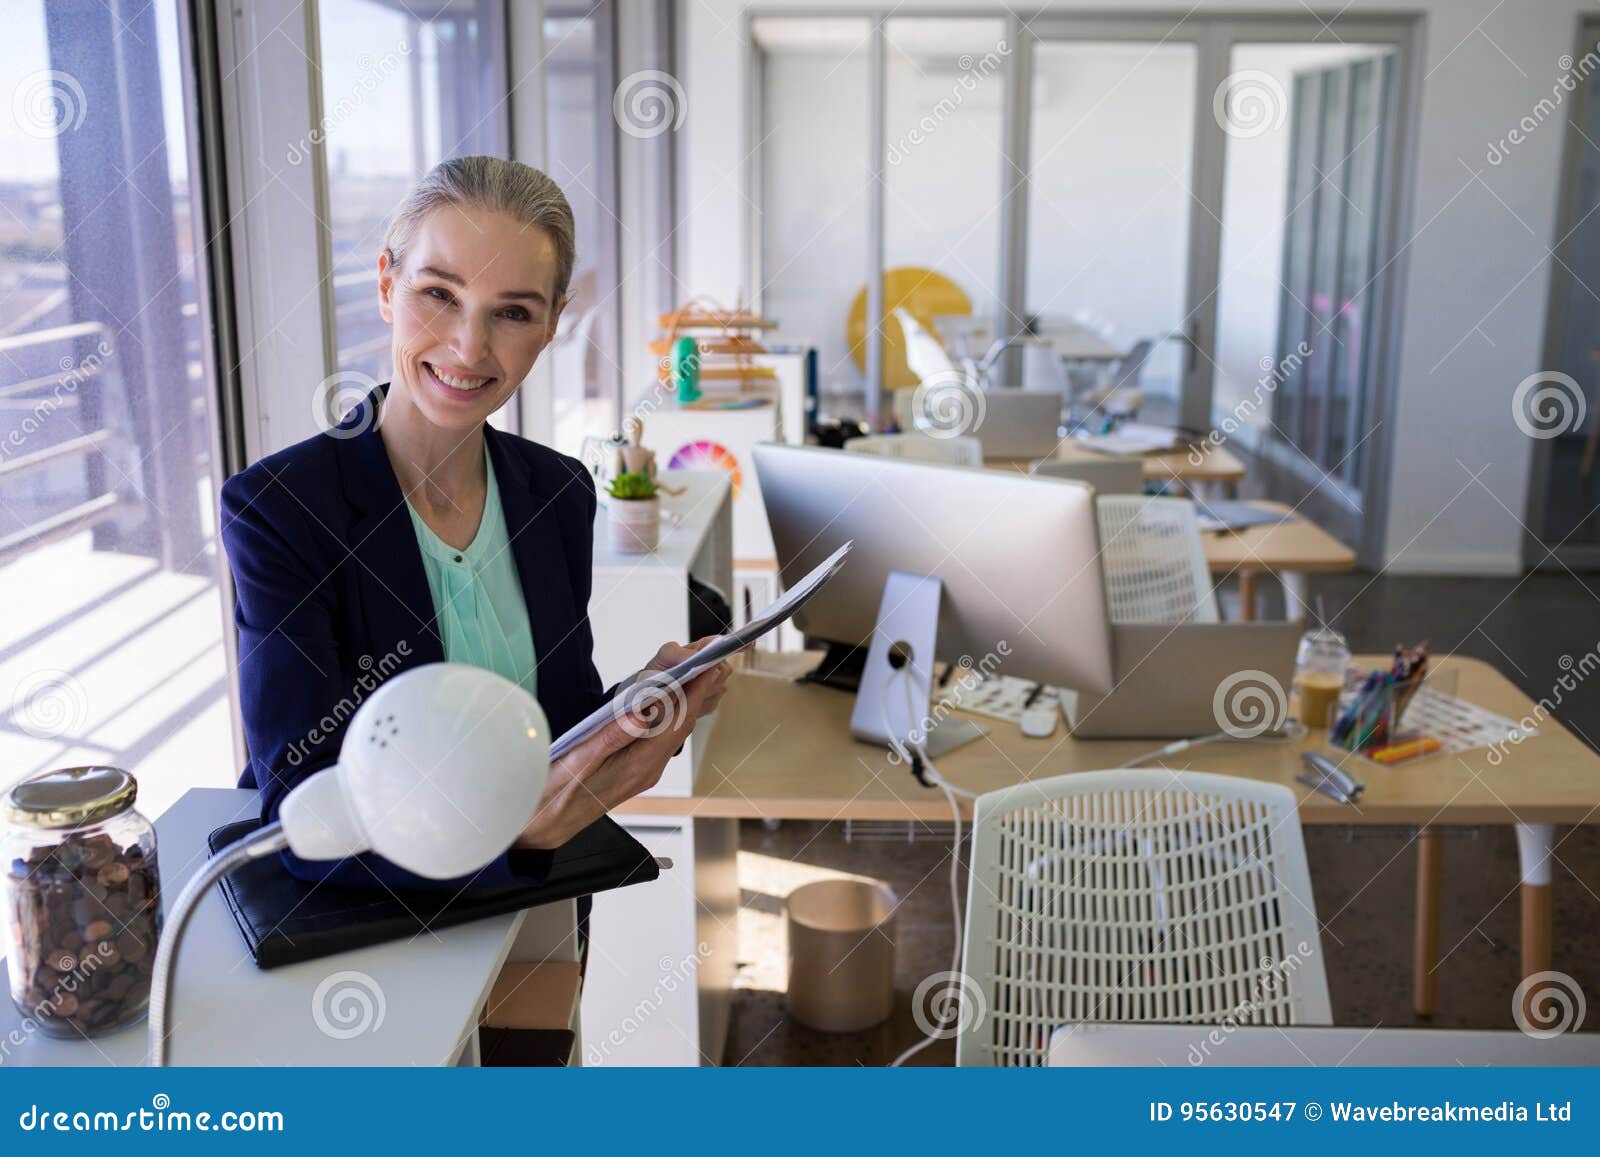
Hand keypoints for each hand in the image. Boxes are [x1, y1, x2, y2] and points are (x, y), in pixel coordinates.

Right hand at [515, 639, 731, 848]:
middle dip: (698, 690)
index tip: (708, 663)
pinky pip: (660, 737)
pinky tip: (665, 700)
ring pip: (673, 730)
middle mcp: (648, 769)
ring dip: (686, 701)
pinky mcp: (633, 769)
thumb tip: (643, 712)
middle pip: (682, 724)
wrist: (541, 829)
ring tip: (695, 671)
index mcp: (639, 765)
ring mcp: (643, 771)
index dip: (695, 690)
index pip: (677, 722)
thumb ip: (611, 736)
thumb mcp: (577, 761)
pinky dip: (668, 714)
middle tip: (709, 658)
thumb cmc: (551, 797)